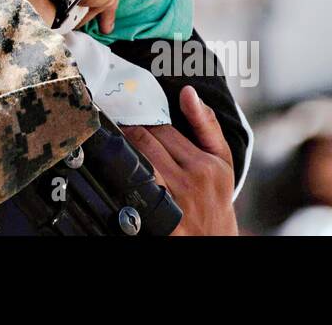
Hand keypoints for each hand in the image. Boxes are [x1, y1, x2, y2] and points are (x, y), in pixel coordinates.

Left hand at [121, 86, 237, 235]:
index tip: (125, 105)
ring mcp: (172, 202)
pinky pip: (132, 189)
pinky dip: (121, 174)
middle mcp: (189, 181)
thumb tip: (188, 91)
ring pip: (135, 161)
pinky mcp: (158, 220)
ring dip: (120, 147)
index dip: (141, 116)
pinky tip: (112, 167)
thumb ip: (206, 123)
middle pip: (145, 142)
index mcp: (206, 163)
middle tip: (110, 117)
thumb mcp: (222, 159)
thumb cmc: (216, 196)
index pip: (162, 128)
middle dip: (126, 127)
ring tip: (109, 137)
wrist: (216, 240)